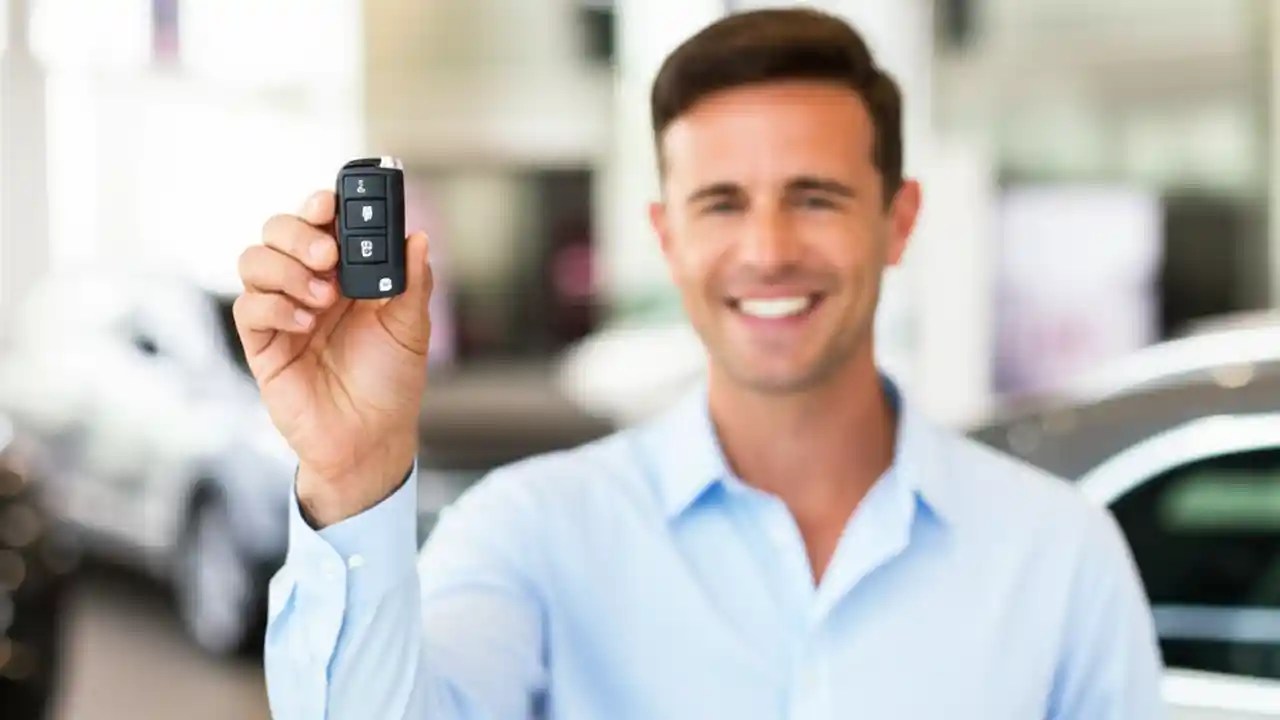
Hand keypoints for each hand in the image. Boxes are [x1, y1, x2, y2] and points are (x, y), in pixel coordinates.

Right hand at [234, 190, 431, 525]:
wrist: (371, 437)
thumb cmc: (391, 382)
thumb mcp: (412, 328)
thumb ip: (412, 282)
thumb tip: (418, 237)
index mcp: (344, 273)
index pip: (320, 221)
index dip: (320, 204)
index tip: (331, 201)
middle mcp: (308, 284)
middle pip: (278, 230)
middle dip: (299, 232)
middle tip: (328, 254)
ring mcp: (282, 311)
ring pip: (254, 260)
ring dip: (288, 269)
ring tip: (324, 298)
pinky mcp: (262, 344)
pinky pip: (248, 307)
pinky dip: (275, 305)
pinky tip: (306, 323)